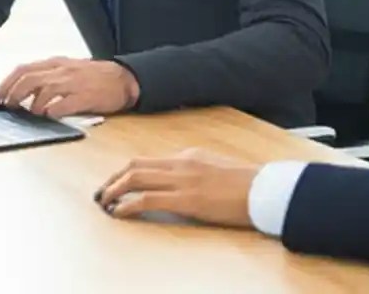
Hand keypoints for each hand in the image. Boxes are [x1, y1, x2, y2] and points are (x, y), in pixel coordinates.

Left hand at [0, 57, 138, 116]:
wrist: (123, 79)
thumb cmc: (92, 77)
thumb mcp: (67, 70)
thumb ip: (47, 77)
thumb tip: (21, 91)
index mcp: (55, 64)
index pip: (23, 69)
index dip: (7, 83)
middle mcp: (62, 71)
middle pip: (29, 79)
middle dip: (14, 94)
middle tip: (9, 106)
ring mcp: (73, 83)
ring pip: (44, 90)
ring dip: (32, 103)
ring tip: (30, 113)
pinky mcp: (86, 97)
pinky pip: (64, 103)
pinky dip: (53, 110)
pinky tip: (49, 115)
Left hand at [95, 149, 259, 227]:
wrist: (265, 190)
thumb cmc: (247, 184)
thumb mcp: (216, 167)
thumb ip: (195, 170)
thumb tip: (179, 180)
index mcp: (188, 155)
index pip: (149, 160)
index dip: (128, 171)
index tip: (118, 181)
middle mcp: (181, 163)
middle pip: (135, 165)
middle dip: (113, 178)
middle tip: (102, 190)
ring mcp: (182, 180)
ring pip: (135, 178)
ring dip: (114, 190)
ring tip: (104, 201)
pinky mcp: (185, 200)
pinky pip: (147, 199)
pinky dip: (128, 205)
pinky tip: (119, 212)